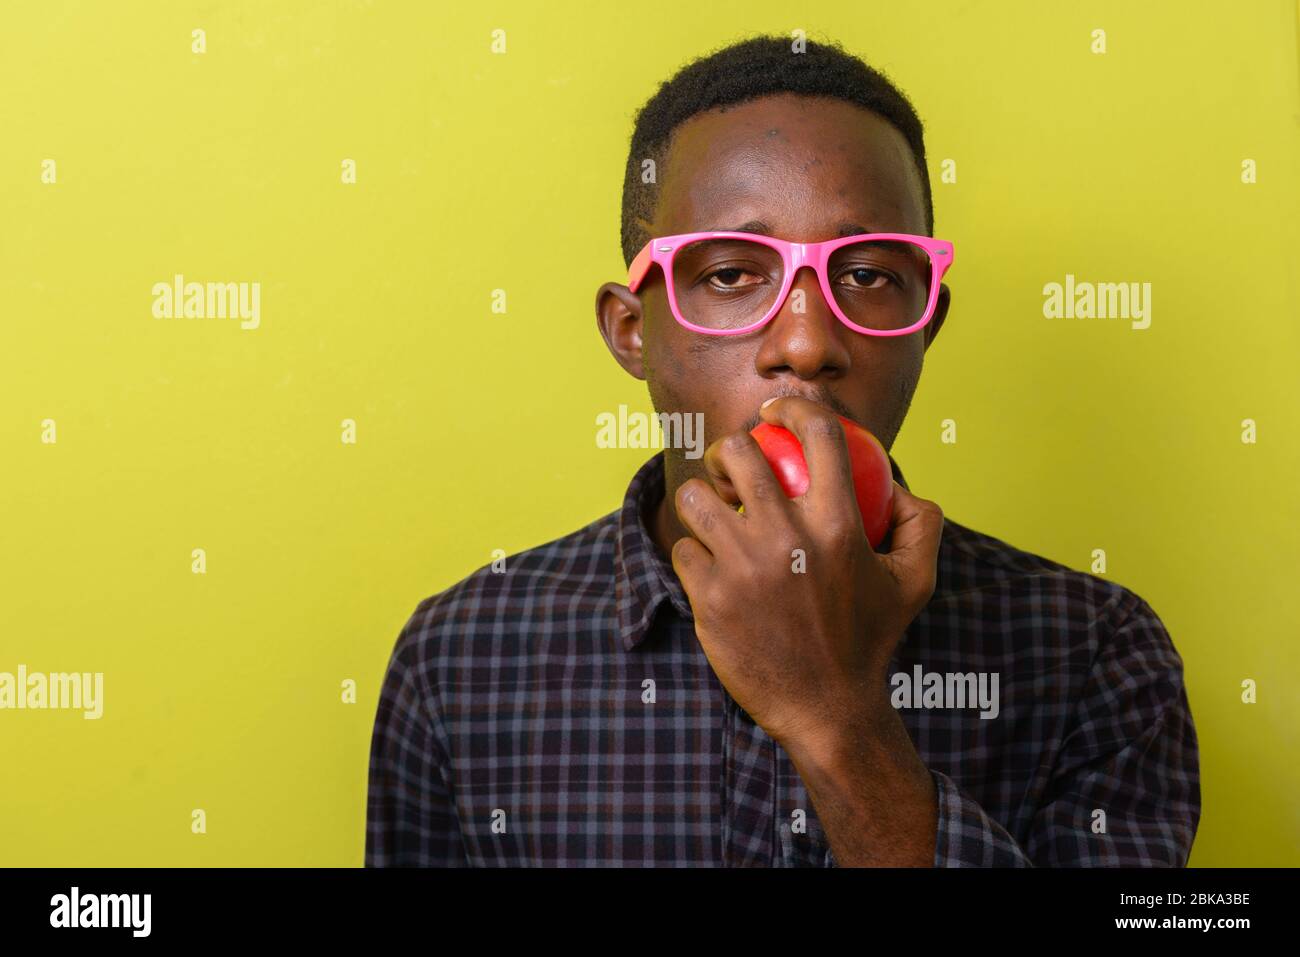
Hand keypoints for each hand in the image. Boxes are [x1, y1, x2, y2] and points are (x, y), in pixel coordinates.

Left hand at [669, 395, 944, 753]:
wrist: (826, 710)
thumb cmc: (870, 641)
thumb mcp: (913, 582)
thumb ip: (919, 523)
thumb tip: (897, 479)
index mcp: (839, 526)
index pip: (818, 436)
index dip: (793, 407)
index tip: (776, 409)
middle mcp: (788, 540)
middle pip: (739, 453)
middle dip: (730, 449)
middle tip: (732, 469)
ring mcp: (743, 569)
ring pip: (696, 497)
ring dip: (703, 500)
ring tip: (713, 514)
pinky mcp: (709, 598)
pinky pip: (684, 550)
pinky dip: (694, 556)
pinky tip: (711, 570)